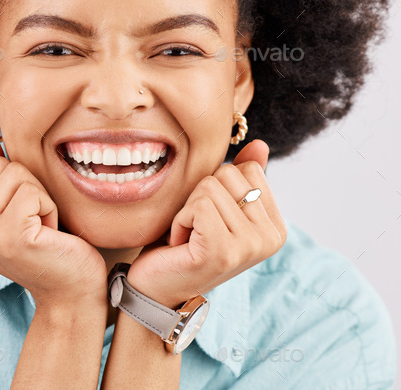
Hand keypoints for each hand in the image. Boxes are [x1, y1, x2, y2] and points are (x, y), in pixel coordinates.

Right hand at [0, 137, 107, 308]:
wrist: (70, 292)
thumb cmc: (47, 247)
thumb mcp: (15, 208)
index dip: (14, 183)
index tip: (22, 217)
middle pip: (0, 165)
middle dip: (28, 188)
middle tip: (34, 224)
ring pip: (17, 174)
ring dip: (41, 199)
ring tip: (41, 230)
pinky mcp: (9, 235)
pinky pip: (32, 191)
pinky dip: (50, 208)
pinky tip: (49, 235)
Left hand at [126, 139, 286, 308]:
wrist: (158, 288)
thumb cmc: (187, 244)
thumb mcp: (218, 208)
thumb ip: (242, 179)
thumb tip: (260, 144)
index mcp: (275, 227)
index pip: (247, 169)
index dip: (218, 187)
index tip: (210, 220)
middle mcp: (269, 239)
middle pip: (228, 173)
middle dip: (200, 196)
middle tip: (196, 229)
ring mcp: (248, 247)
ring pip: (209, 186)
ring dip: (187, 209)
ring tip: (189, 237)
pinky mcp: (222, 250)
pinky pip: (198, 204)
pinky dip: (180, 219)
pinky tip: (180, 243)